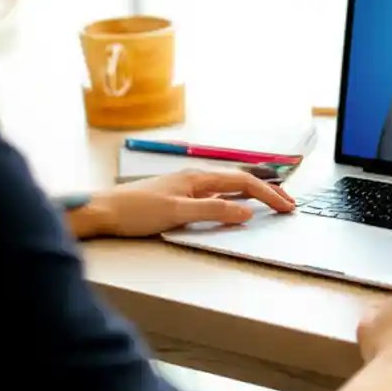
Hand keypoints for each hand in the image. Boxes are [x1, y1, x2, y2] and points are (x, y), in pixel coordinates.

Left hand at [70, 169, 295, 238]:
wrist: (102, 211)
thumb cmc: (135, 212)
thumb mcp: (177, 213)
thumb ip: (213, 210)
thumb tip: (246, 211)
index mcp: (198, 178)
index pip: (243, 183)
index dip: (268, 194)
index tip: (287, 208)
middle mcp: (195, 178)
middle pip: (240, 181)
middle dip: (267, 191)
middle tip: (289, 205)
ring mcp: (187, 186)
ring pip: (229, 185)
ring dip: (253, 193)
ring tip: (272, 202)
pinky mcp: (179, 196)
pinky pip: (217, 193)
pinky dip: (236, 197)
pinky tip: (237, 205)